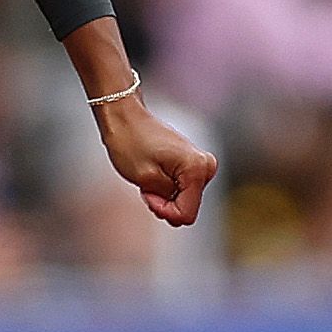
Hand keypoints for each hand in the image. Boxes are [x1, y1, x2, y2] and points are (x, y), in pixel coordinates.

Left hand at [93, 90, 216, 227]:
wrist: (125, 117)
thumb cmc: (130, 142)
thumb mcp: (145, 179)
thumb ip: (167, 199)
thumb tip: (179, 208)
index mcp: (197, 168)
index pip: (186, 214)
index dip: (163, 210)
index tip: (148, 194)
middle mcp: (205, 165)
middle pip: (187, 207)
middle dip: (164, 203)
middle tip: (147, 186)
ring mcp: (201, 164)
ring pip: (184, 200)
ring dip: (164, 196)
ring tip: (149, 178)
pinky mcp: (193, 164)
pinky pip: (182, 189)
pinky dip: (166, 188)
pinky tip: (154, 175)